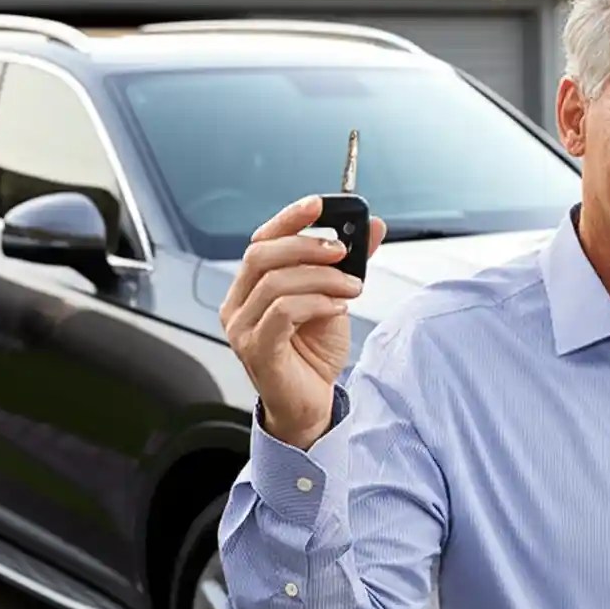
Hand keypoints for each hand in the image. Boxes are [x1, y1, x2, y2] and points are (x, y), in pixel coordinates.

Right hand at [220, 195, 387, 449]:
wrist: (311, 404)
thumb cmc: (313, 354)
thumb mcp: (334, 298)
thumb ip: (348, 263)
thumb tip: (371, 227)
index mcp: (250, 287)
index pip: (261, 240)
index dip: (288, 219)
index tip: (319, 204)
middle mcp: (238, 305)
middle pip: (261, 255)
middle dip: (307, 246)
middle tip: (343, 252)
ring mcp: (242, 329)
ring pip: (276, 282)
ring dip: (321, 278)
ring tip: (350, 288)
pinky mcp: (257, 350)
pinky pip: (283, 312)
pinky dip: (316, 303)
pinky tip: (338, 309)